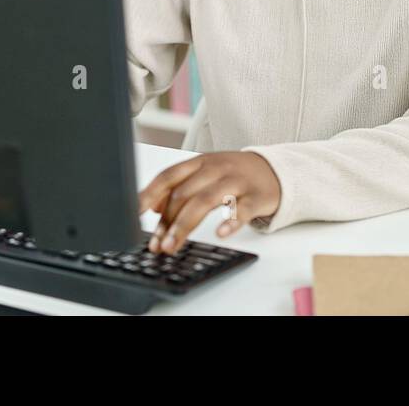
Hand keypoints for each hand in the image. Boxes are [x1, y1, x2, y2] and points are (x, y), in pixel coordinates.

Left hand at [136, 151, 281, 254]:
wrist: (276, 170)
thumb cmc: (235, 175)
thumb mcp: (205, 175)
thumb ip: (179, 188)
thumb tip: (153, 207)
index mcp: (200, 162)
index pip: (169, 177)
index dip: (149, 194)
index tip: (132, 212)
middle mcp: (216, 169)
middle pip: (184, 193)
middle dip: (166, 221)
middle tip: (155, 245)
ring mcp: (237, 181)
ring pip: (206, 200)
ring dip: (185, 225)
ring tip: (172, 246)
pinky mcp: (257, 196)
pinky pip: (242, 209)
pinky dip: (230, 220)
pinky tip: (220, 233)